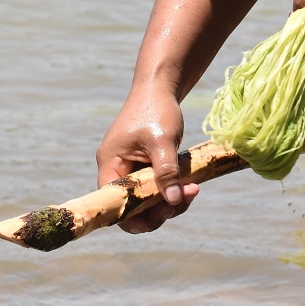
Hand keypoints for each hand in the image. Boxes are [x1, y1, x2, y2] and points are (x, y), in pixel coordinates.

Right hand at [96, 88, 200, 233]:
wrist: (160, 88)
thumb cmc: (157, 109)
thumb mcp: (163, 141)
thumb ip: (167, 172)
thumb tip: (172, 202)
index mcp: (110, 164)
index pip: (114, 204)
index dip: (135, 217)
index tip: (164, 211)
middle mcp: (116, 170)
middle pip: (132, 207)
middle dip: (159, 209)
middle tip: (186, 198)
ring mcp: (131, 170)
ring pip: (147, 201)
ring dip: (171, 201)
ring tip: (194, 189)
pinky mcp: (145, 168)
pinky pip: (156, 189)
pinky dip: (173, 191)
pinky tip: (191, 184)